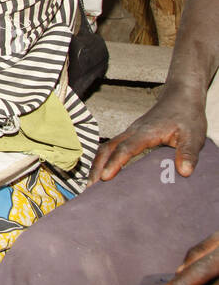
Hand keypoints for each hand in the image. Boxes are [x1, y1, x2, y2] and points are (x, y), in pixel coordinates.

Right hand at [90, 85, 207, 181]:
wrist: (180, 97)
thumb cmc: (187, 115)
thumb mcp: (194, 136)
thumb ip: (188, 153)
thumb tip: (184, 172)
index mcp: (146, 132)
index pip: (126, 148)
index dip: (115, 163)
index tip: (105, 178)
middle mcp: (133, 132)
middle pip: (108, 148)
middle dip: (97, 167)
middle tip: (90, 187)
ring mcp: (130, 132)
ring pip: (107, 147)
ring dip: (97, 164)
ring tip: (92, 183)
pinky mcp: (131, 135)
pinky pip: (112, 147)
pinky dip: (104, 159)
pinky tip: (104, 170)